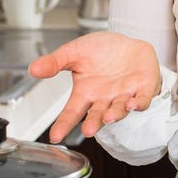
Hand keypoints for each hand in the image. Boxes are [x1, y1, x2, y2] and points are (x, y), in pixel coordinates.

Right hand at [29, 31, 161, 142]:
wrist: (126, 41)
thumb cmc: (100, 50)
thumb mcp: (74, 52)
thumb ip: (55, 62)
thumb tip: (33, 69)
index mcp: (86, 93)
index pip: (72, 112)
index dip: (64, 124)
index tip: (55, 136)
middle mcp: (104, 99)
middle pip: (97, 115)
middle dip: (93, 123)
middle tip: (88, 130)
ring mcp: (124, 95)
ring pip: (119, 109)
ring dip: (115, 114)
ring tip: (109, 117)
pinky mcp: (143, 87)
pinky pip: (142, 98)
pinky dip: (139, 103)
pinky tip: (134, 104)